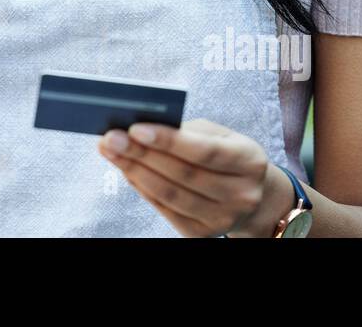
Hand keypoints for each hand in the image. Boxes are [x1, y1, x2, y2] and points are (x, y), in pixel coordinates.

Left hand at [97, 118, 295, 237]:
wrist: (251, 194)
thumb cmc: (225, 153)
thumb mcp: (218, 135)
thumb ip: (186, 131)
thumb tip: (138, 129)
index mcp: (249, 161)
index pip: (205, 152)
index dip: (169, 141)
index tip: (134, 128)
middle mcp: (241, 194)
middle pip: (183, 175)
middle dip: (141, 155)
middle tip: (110, 138)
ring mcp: (223, 219)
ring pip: (171, 196)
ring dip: (134, 172)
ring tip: (110, 152)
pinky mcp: (202, 233)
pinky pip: (165, 209)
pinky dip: (142, 188)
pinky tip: (126, 171)